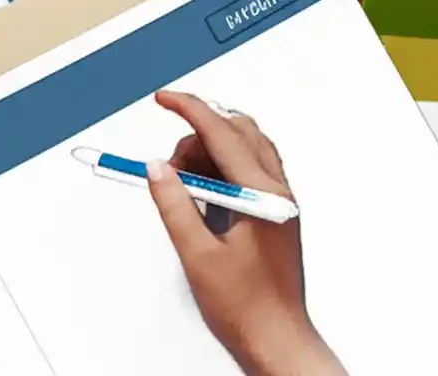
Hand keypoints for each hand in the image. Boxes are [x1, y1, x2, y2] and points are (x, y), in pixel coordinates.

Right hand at [148, 91, 345, 375]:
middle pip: (236, 133)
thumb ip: (175, 206)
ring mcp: (278, 201)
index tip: (164, 98)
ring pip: (244, 149)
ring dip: (209, 153)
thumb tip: (158, 169)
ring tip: (182, 187)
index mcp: (263, 196)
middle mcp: (277, 191)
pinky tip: (203, 194)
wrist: (277, 340)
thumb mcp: (197, 256)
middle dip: (196, 136)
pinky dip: (222, 169)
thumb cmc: (246, 308)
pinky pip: (249, 170)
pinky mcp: (274, 213)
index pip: (222, 133)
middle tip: (169, 168)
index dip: (189, 109)